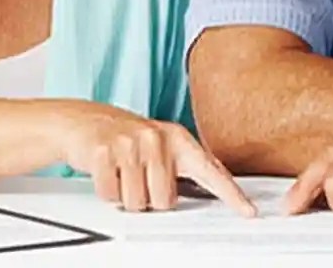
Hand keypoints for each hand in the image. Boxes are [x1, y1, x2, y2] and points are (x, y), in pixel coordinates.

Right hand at [58, 103, 256, 215]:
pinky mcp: (104, 152)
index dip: (231, 195)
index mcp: (177, 138)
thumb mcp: (162, 145)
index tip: (248, 212)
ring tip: (122, 173)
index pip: (210, 171)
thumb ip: (188, 164)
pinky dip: (107, 191)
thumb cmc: (127, 138)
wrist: (83, 121)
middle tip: (138, 176)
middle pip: (165, 201)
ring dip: (126, 196)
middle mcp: (156, 138)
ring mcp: (130, 144)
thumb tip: (221, 184)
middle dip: (149, 197)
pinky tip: (108, 171)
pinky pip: (111, 195)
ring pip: (138, 203)